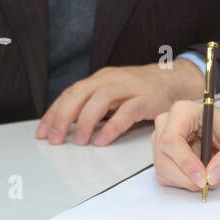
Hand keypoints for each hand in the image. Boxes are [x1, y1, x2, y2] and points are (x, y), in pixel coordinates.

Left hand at [37, 59, 203, 145]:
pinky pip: (127, 111)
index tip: (43, 132)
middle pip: (80, 93)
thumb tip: (67, 125)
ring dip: (85, 121)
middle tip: (55, 138)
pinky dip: (113, 126)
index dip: (54, 112)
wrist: (176, 79)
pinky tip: (103, 140)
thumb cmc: (142, 90)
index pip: (71, 92)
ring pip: (100, 99)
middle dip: (64, 116)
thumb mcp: (114, 92)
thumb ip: (94, 105)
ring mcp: (130, 87)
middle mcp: (112, 79)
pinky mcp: (148, 98)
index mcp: (101, 78)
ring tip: (78, 141)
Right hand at [151, 99, 219, 191]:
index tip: (203, 178)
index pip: (172, 139)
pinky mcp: (158, 154)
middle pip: (164, 157)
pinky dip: (182, 181)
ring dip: (186, 180)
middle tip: (209, 182)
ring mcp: (158, 138)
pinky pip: (164, 176)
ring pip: (162, 169)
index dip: (185, 162)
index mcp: (182, 111)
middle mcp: (165, 123)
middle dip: (187, 177)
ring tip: (207, 174)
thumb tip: (213, 176)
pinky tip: (196, 172)